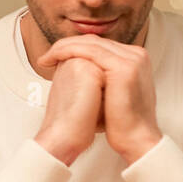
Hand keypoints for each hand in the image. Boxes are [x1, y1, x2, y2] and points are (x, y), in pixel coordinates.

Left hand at [38, 35, 161, 164]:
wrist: (134, 140)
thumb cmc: (120, 121)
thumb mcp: (110, 91)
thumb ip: (100, 75)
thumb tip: (79, 69)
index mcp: (135, 58)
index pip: (99, 45)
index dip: (74, 49)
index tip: (54, 58)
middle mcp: (137, 54)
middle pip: (94, 41)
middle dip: (65, 46)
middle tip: (46, 57)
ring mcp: (132, 59)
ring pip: (89, 43)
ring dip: (63, 48)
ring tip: (46, 58)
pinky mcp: (123, 67)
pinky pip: (89, 51)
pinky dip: (68, 52)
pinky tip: (54, 58)